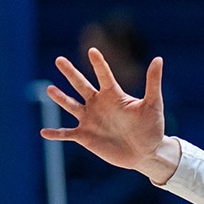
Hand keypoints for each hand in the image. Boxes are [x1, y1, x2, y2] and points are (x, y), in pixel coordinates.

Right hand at [40, 48, 177, 182]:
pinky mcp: (85, 136)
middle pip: (81, 85)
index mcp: (113, 95)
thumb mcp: (154, 105)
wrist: (146, 152)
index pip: (104, 75)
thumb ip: (153, 82)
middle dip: (71, 73)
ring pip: (71, 105)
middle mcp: (98, 104)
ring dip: (61, 98)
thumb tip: (158, 58)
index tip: (92, 50)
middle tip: (59, 59)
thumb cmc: (152, 127)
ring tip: (50, 89)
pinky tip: (44, 132)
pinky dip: (56, 134)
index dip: (99, 63)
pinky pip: (67, 134)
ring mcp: (90, 120)